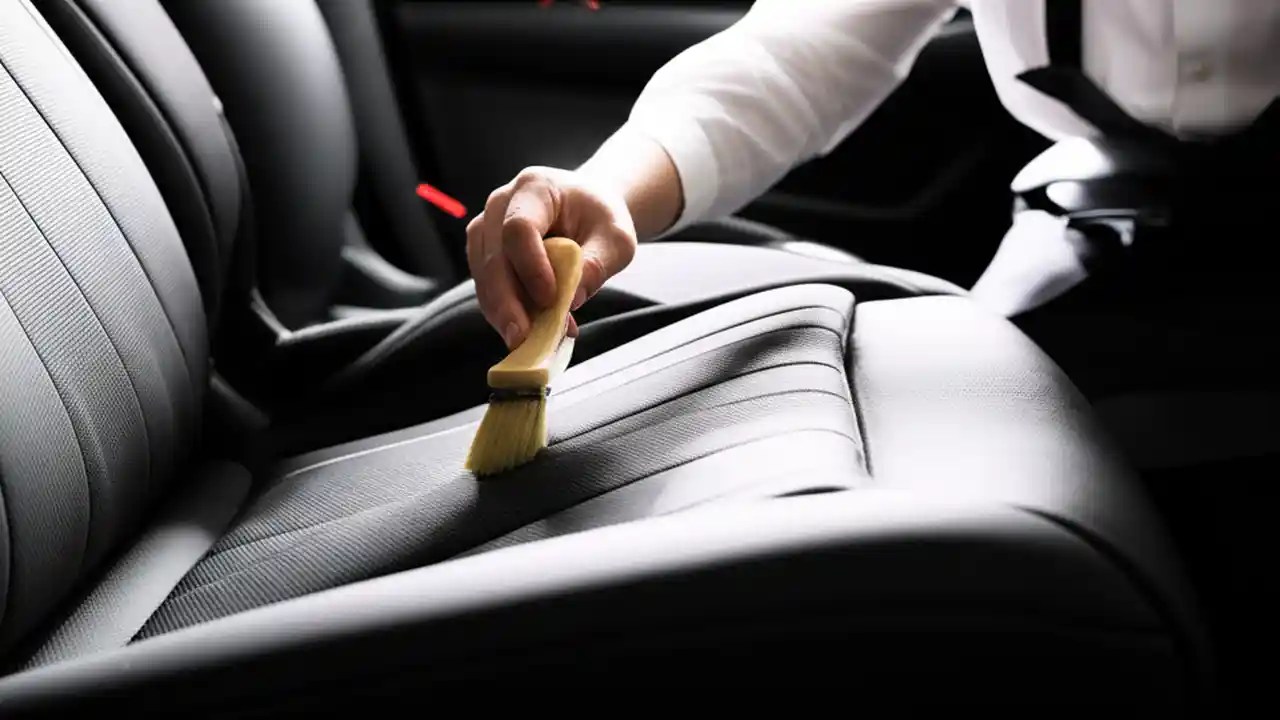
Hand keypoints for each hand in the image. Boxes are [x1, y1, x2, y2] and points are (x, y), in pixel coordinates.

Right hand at [467, 166, 637, 348]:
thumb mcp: (616, 238)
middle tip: (521, 337)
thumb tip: (572, 298)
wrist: (585, 210)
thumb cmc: (599, 219)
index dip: (530, 266)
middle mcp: (500, 203)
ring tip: (526, 342)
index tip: (549, 299)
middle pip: (493, 255)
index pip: (519, 227)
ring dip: (502, 312)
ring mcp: (486, 228)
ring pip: (483, 275)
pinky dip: (504, 312)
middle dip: (506, 301)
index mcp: (534, 188)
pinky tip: (527, 331)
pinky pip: (486, 287)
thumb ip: (598, 263)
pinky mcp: (482, 253)